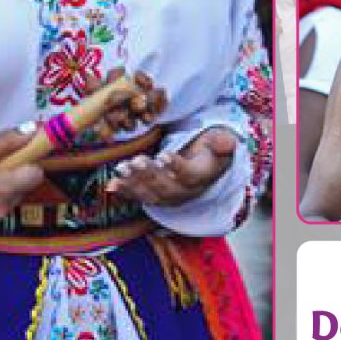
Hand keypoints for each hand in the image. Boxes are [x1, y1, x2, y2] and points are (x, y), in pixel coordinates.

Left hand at [107, 128, 237, 206]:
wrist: (204, 171)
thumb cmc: (209, 153)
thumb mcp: (221, 146)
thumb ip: (223, 143)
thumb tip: (228, 141)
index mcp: (200, 178)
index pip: (189, 175)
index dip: (177, 167)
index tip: (164, 155)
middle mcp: (183, 192)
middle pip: (166, 187)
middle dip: (149, 175)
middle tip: (135, 161)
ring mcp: (168, 197)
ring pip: (150, 194)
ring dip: (134, 183)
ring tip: (121, 170)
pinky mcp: (155, 197)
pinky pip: (139, 197)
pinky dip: (125, 191)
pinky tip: (112, 185)